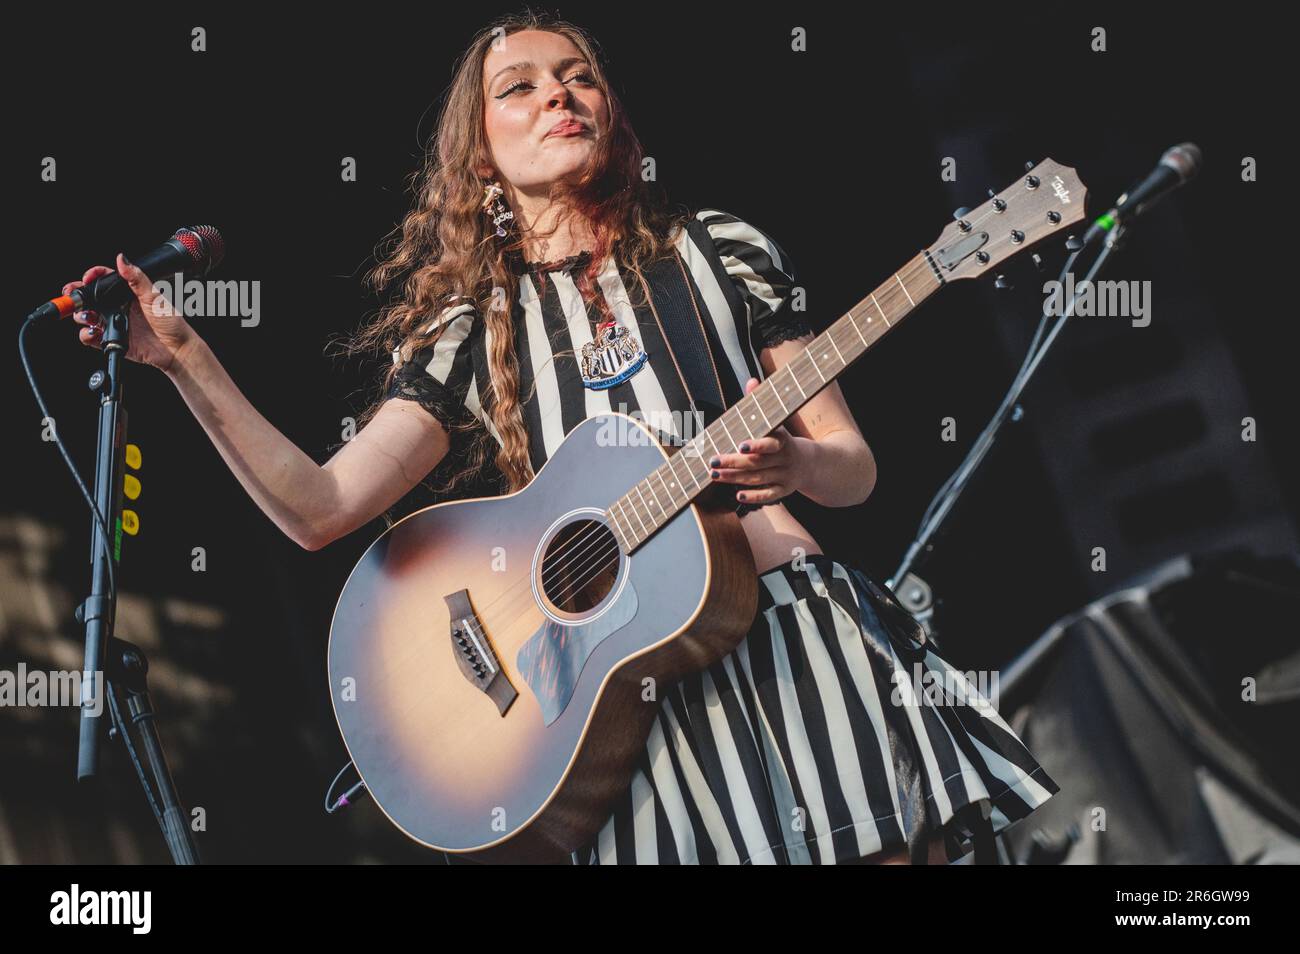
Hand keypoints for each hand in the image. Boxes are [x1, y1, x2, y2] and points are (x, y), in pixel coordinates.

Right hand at [67, 253, 196, 374]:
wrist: (177, 349)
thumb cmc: (171, 322)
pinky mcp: (113, 339)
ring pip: (87, 317)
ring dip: (81, 315)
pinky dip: (87, 335)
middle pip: (90, 298)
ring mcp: (114, 323)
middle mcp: (118, 307)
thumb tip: (122, 259)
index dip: (92, 277)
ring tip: (88, 316)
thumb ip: (136, 278)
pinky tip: (94, 332)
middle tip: (73, 296)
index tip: (87, 278)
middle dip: (77, 296)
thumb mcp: (153, 296)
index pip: (103, 280)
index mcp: (127, 294)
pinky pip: (92, 337)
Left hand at [708, 377, 813, 504]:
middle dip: (734, 462)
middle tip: (713, 462)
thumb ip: (761, 403)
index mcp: (783, 440)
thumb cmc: (783, 440)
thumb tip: (751, 381)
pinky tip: (738, 495)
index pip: (772, 443)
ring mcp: (786, 476)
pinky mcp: (784, 490)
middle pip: (758, 462)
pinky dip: (754, 497)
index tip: (740, 445)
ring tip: (715, 475)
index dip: (757, 445)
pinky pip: (769, 496)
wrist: (811, 463)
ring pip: (759, 478)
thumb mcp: (777, 422)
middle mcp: (785, 458)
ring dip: (736, 478)